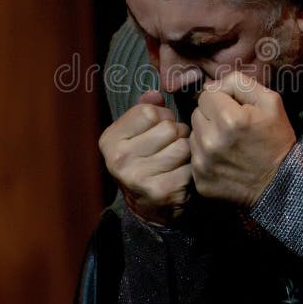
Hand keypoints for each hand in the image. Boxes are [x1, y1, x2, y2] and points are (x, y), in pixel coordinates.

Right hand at [99, 90, 191, 225]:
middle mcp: (119, 160)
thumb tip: (155, 94)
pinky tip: (182, 176)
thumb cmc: (144, 161)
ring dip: (187, 151)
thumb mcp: (135, 133)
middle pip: (169, 128)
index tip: (159, 130)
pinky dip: (192, 170)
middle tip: (171, 147)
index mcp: (110, 140)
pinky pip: (191, 167)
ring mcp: (139, 178)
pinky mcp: (162, 192)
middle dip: (177, 134)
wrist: (147, 209)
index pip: (149, 111)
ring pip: (183, 146)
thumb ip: (145, 109)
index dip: (162, 117)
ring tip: (177, 160)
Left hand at [190, 71, 295, 207]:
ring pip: (194, 135)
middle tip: (231, 128)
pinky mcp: (200, 180)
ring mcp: (203, 163)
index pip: (207, 94)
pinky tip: (223, 160)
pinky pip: (194, 157)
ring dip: (207, 135)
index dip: (222, 100)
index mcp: (229, 118)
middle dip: (212, 117)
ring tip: (227, 144)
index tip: (235, 111)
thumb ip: (239, 83)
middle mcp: (211, 141)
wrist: (281, 184)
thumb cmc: (276, 139)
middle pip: (196, 113)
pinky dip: (205, 156)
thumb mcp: (270, 101)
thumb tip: (210, 86)